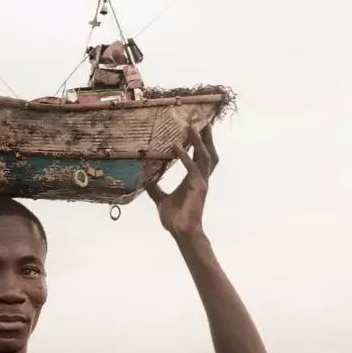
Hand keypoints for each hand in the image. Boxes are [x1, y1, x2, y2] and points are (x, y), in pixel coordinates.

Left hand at [146, 123, 218, 238]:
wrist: (180, 232)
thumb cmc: (174, 218)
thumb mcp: (160, 199)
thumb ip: (154, 187)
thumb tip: (144, 178)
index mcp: (193, 179)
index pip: (199, 157)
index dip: (200, 143)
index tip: (197, 127)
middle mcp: (200, 178)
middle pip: (207, 153)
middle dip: (206, 137)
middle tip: (203, 121)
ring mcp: (201, 182)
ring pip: (204, 157)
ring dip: (199, 141)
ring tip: (192, 127)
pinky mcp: (198, 187)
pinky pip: (191, 168)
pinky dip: (184, 156)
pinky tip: (175, 146)